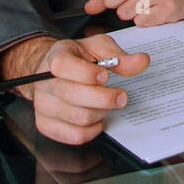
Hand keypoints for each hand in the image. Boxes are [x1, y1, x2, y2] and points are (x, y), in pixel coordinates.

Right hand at [0, 34, 149, 146]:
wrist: (52, 71)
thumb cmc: (77, 58)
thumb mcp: (97, 47)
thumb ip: (117, 55)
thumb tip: (141, 62)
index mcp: (55, 58)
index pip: (63, 66)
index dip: (87, 73)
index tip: (105, 75)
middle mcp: (44, 83)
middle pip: (74, 96)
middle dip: (104, 98)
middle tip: (121, 96)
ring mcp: (42, 106)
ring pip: (77, 118)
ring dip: (100, 113)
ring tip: (108, 104)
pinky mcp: (46, 125)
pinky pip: (73, 136)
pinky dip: (92, 130)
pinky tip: (98, 119)